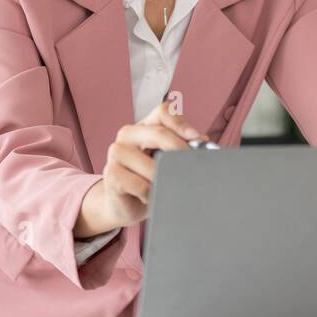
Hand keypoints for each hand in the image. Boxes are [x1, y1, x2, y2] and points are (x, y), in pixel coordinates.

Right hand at [75, 101, 205, 235]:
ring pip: (151, 164)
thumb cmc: (149, 179)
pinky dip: (151, 194)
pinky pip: (141, 185)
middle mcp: (128, 134)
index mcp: (144, 126)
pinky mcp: (111, 173)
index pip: (163, 112)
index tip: (197, 138)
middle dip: (180, 150)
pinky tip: (149, 197)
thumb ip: (183, 148)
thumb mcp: (168, 161)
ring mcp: (117, 152)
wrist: (124, 204)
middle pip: (159, 134)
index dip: (181, 123)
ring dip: (164, 180)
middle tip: (192, 166)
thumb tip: (204, 143)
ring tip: (165, 188)